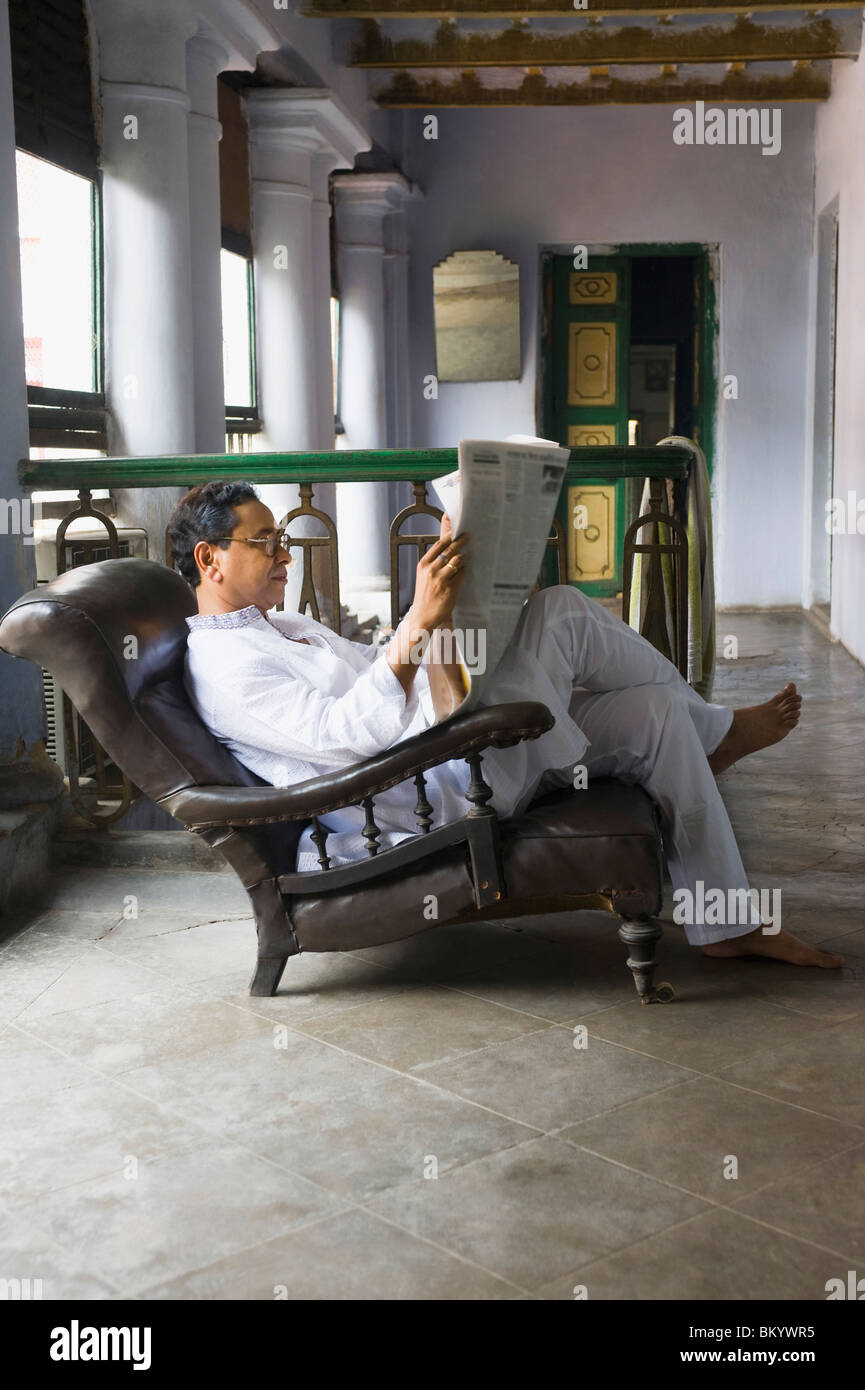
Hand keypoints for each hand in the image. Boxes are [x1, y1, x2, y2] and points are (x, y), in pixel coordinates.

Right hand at [409, 513, 468, 631]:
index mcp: (423, 565)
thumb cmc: (424, 595)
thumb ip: (432, 563)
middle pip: (450, 550)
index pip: (438, 544)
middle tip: (468, 536)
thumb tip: (446, 549)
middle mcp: (431, 570)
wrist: (422, 616)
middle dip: (460, 541)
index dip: (448, 535)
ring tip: (466, 557)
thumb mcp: (423, 576)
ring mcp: (441, 579)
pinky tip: (466, 569)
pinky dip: (465, 570)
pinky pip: (462, 573)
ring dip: (464, 557)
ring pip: (458, 560)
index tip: (455, 530)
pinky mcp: (450, 588)